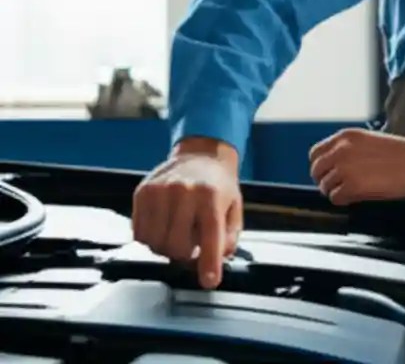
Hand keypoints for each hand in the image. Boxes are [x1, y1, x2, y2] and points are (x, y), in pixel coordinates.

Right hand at [131, 137, 242, 289]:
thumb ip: (228, 237)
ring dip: (165, 249)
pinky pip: (139, 232)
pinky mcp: (142, 193)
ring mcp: (160, 192)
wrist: (200, 155)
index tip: (209, 281)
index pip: (210, 238)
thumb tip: (218, 260)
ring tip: (177, 236)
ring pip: (154, 242)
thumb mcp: (233, 208)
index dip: (209, 264)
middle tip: (191, 250)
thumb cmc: (218, 185)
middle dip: (184, 256)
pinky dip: (150, 239)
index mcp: (211, 197)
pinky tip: (163, 228)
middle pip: (177, 246)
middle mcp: (184, 192)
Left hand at [308, 128, 404, 204]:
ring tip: (353, 191)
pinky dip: (344, 200)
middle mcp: (341, 150)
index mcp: (346, 136)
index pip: (316, 153)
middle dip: (325, 179)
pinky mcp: (352, 186)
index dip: (322, 165)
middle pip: (316, 170)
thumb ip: (350, 149)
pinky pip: (335, 198)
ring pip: (325, 186)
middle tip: (339, 185)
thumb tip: (338, 164)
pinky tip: (358, 196)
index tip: (329, 172)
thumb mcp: (372, 141)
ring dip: (336, 191)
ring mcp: (345, 169)